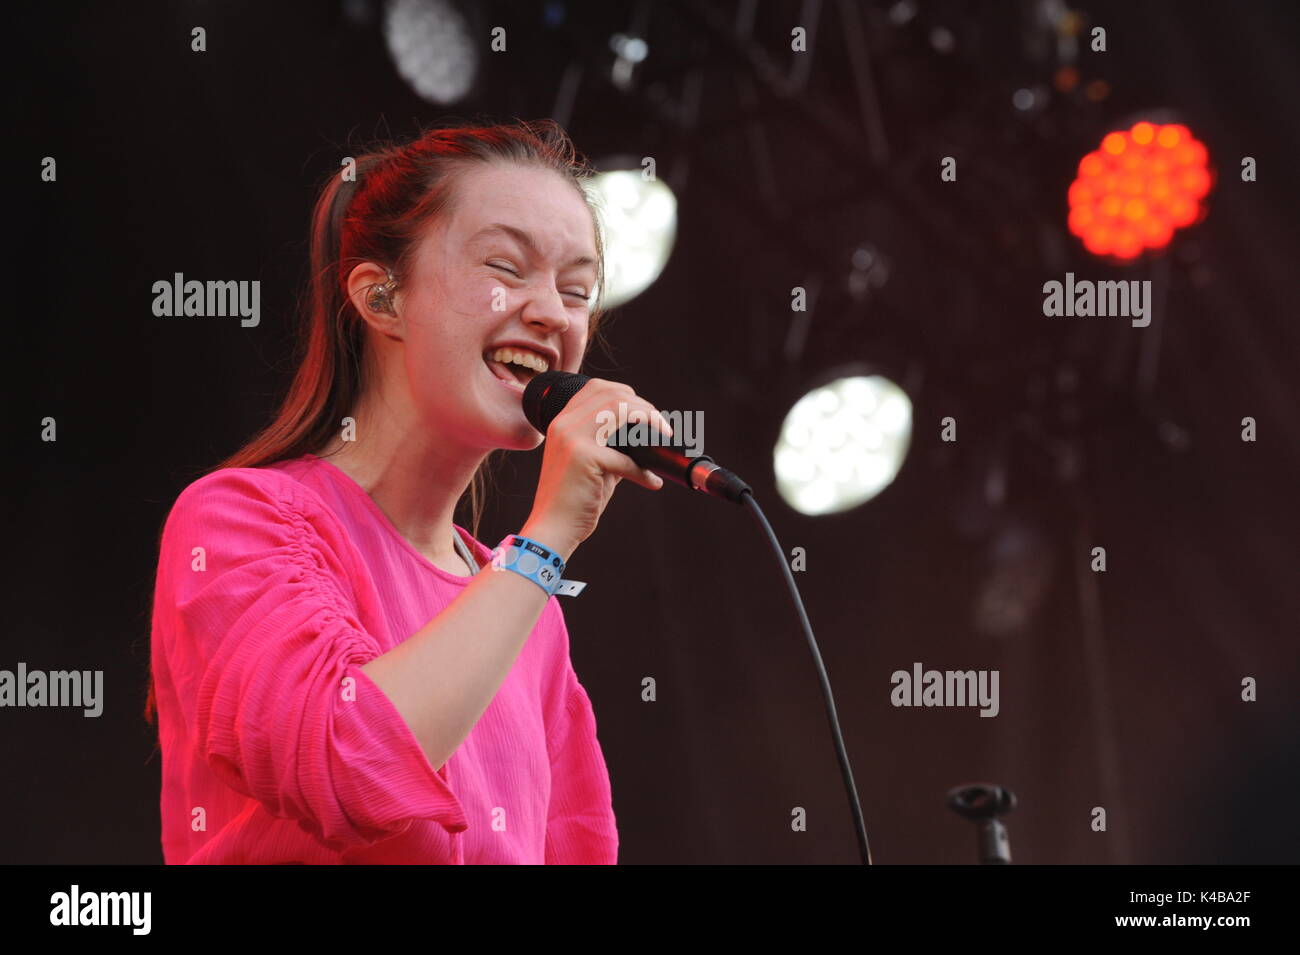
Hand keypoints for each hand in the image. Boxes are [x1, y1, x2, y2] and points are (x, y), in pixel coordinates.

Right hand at [522, 378, 673, 559]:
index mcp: (561, 422)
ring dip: (649, 420)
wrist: (551, 529)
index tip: (645, 412)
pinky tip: (652, 482)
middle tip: (661, 426)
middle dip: (643, 406)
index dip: (626, 394)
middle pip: (612, 394)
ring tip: (662, 436)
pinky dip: (644, 471)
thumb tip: (642, 437)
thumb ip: (611, 445)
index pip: (596, 388)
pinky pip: (627, 458)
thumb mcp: (590, 463)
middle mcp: (564, 424)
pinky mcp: (585, 458)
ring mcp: (572, 438)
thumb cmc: (572, 499)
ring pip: (619, 409)